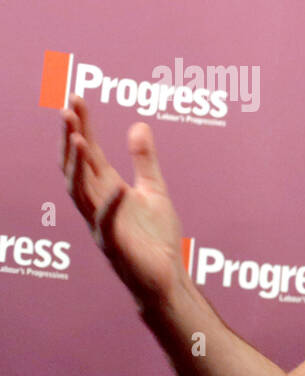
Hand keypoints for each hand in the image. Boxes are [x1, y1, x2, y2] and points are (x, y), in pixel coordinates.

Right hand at [60, 96, 186, 305]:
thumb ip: (145, 160)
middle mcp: (98, 204)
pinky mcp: (114, 245)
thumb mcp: (154, 190)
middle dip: (71, 138)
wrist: (166, 278)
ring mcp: (102, 225)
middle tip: (67, 110)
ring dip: (79, 167)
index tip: (76, 97)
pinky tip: (118, 187)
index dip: (82, 125)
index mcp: (107, 189)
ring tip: (80, 139)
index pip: (90, 152)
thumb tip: (139, 124)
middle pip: (77, 166)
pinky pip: (107, 223)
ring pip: (80, 192)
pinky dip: (112, 205)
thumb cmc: (156, 238)